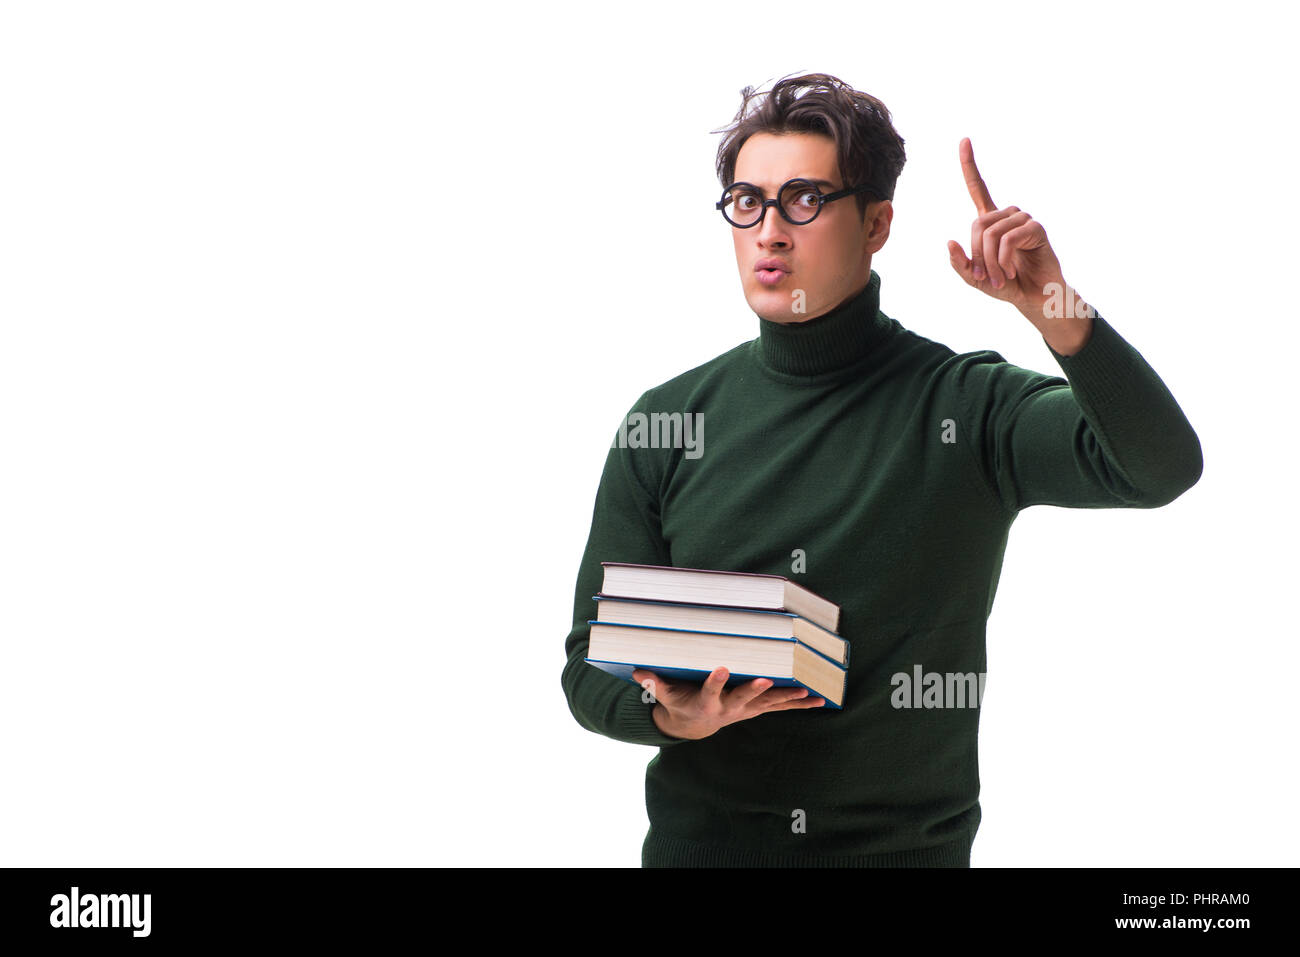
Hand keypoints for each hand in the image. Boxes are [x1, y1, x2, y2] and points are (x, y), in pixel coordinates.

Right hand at [632, 666, 824, 740]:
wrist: (695, 725)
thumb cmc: (680, 703)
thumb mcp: (665, 696)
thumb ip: (655, 684)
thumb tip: (638, 672)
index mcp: (706, 703)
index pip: (710, 691)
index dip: (715, 681)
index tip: (720, 667)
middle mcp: (728, 709)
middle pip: (743, 699)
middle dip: (756, 691)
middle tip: (767, 681)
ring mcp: (745, 710)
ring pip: (769, 704)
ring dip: (789, 699)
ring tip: (809, 694)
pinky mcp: (757, 709)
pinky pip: (780, 707)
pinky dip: (799, 703)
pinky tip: (819, 699)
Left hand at [946, 137, 1068, 318]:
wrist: (1034, 297)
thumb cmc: (1006, 285)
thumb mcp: (975, 278)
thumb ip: (960, 264)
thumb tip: (950, 241)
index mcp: (991, 221)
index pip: (979, 188)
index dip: (969, 165)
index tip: (964, 140)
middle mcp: (1007, 215)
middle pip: (978, 224)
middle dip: (977, 255)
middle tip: (986, 277)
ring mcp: (1023, 220)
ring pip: (991, 233)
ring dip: (990, 261)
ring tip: (1000, 278)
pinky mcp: (1036, 228)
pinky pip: (1008, 238)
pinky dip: (1002, 259)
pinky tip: (1009, 273)